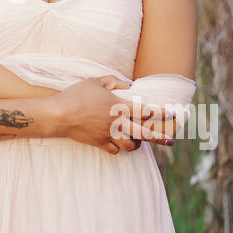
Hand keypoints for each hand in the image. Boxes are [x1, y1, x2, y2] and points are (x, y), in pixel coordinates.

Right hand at [54, 77, 178, 153]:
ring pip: (130, 145)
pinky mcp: (98, 142)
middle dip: (160, 138)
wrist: (59, 114)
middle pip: (145, 133)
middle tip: (171, 141)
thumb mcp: (95, 81)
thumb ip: (113, 82)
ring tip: (139, 142)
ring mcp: (108, 135)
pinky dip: (117, 148)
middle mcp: (117, 123)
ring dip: (137, 144)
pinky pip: (113, 150)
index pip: (146, 111)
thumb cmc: (76, 95)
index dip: (161, 113)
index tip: (173, 114)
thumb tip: (127, 84)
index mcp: (119, 106)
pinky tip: (117, 145)